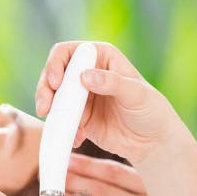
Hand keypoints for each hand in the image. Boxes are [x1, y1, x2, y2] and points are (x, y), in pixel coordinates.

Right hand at [36, 41, 185, 166]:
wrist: (152, 142)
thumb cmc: (151, 110)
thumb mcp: (136, 94)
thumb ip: (112, 82)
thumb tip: (85, 76)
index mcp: (101, 57)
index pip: (68, 53)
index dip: (56, 64)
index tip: (56, 83)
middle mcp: (87, 74)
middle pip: (53, 75)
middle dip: (45, 91)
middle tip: (45, 108)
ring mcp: (80, 97)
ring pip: (53, 99)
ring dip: (51, 112)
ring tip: (60, 127)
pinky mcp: (78, 119)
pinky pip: (61, 121)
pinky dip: (63, 130)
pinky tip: (78, 139)